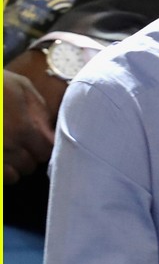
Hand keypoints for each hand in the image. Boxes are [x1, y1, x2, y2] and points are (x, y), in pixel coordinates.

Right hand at [4, 69, 54, 183]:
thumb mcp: (21, 86)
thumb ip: (40, 108)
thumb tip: (49, 128)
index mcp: (22, 129)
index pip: (46, 152)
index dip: (44, 146)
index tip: (39, 140)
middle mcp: (8, 148)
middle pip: (29, 166)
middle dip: (28, 156)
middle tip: (20, 143)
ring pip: (12, 176)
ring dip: (13, 166)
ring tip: (8, 150)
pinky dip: (2, 171)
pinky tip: (2, 157)